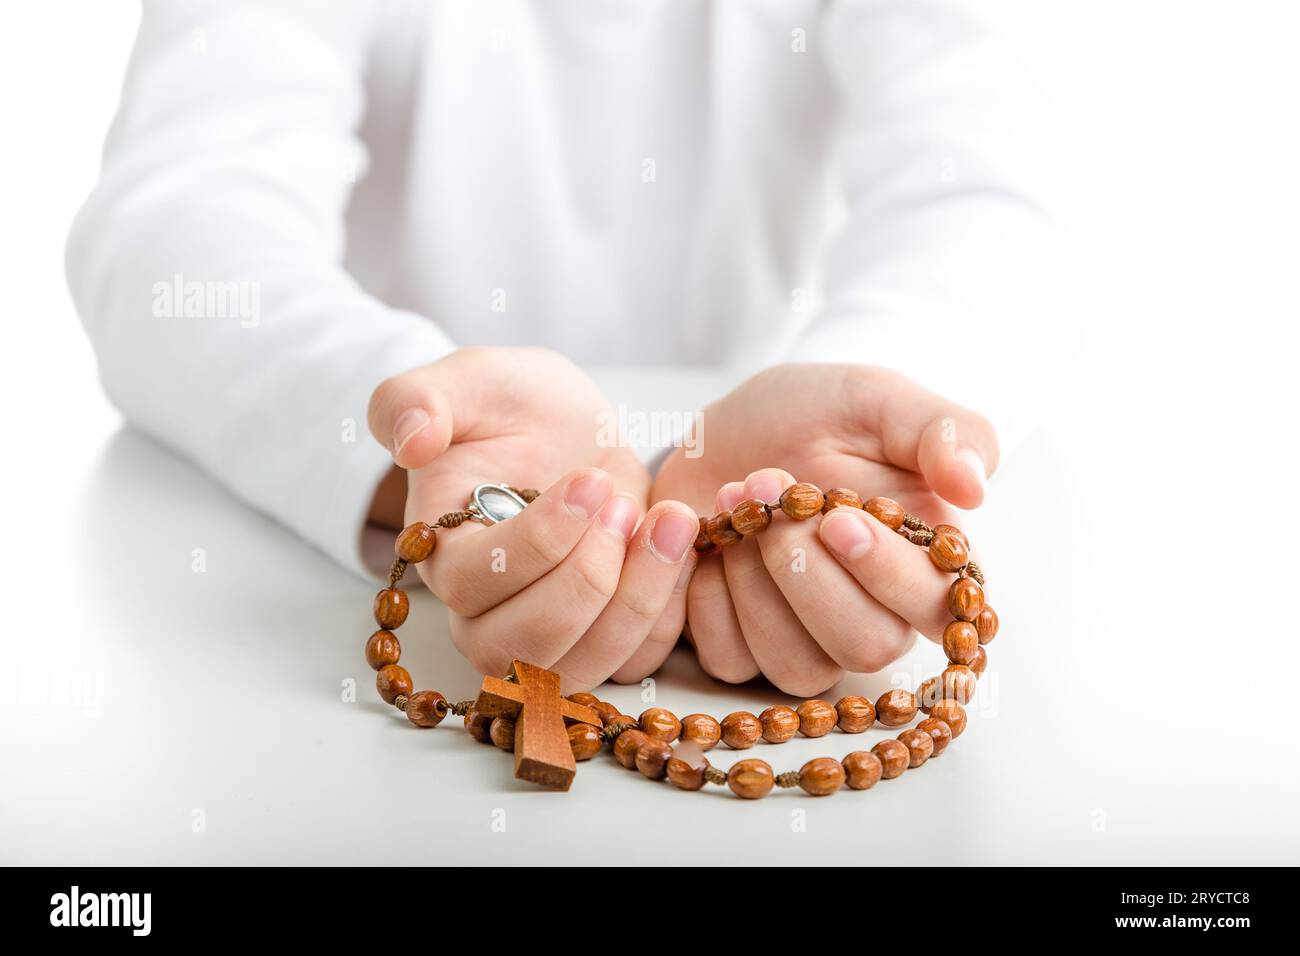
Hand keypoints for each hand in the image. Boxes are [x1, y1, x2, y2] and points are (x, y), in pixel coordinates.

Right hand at [367, 347, 697, 690]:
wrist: (572, 430)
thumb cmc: (513, 407)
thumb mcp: (467, 381)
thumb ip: (415, 399)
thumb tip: (410, 441)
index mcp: (443, 557)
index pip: (473, 584)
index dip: (538, 541)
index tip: (589, 480)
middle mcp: (485, 618)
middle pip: (526, 647)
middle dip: (588, 579)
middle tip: (625, 504)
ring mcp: (546, 640)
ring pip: (585, 666)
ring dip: (638, 599)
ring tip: (670, 521)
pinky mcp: (603, 641)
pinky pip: (638, 660)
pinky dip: (668, 610)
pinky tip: (680, 545)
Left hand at [650, 363, 997, 694]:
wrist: (722, 430)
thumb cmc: (810, 418)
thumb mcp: (877, 399)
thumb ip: (943, 430)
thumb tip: (976, 487)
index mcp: (923, 560)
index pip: (936, 606)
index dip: (889, 574)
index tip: (838, 520)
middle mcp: (875, 615)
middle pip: (866, 646)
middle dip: (806, 571)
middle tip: (768, 491)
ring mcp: (808, 644)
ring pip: (796, 666)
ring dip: (753, 579)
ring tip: (733, 497)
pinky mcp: (744, 651)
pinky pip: (730, 659)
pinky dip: (706, 594)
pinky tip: (707, 539)